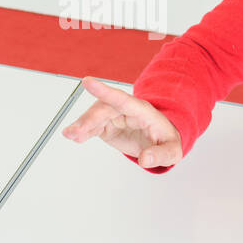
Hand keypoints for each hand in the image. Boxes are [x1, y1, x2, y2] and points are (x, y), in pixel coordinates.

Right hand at [62, 76, 182, 168]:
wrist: (160, 140)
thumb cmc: (166, 140)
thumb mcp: (172, 150)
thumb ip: (160, 154)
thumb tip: (146, 160)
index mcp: (142, 111)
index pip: (123, 99)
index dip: (104, 91)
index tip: (87, 82)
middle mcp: (126, 110)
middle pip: (104, 109)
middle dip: (88, 119)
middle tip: (76, 131)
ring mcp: (115, 116)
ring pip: (94, 116)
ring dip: (81, 125)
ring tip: (70, 134)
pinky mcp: (107, 125)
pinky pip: (92, 126)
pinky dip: (82, 131)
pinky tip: (74, 136)